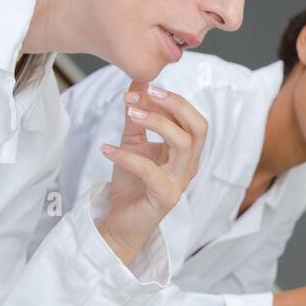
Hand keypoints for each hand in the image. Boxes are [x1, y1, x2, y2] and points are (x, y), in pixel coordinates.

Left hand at [97, 80, 206, 263]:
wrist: (120, 222)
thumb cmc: (131, 184)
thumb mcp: (133, 143)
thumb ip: (137, 117)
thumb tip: (137, 83)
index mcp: (186, 152)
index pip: (190, 118)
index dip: (170, 99)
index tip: (142, 88)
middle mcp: (188, 166)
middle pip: (198, 128)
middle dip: (176, 105)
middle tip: (148, 93)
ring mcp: (179, 182)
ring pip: (183, 145)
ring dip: (157, 123)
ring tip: (130, 112)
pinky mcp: (164, 197)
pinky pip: (150, 171)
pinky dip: (126, 156)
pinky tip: (106, 149)